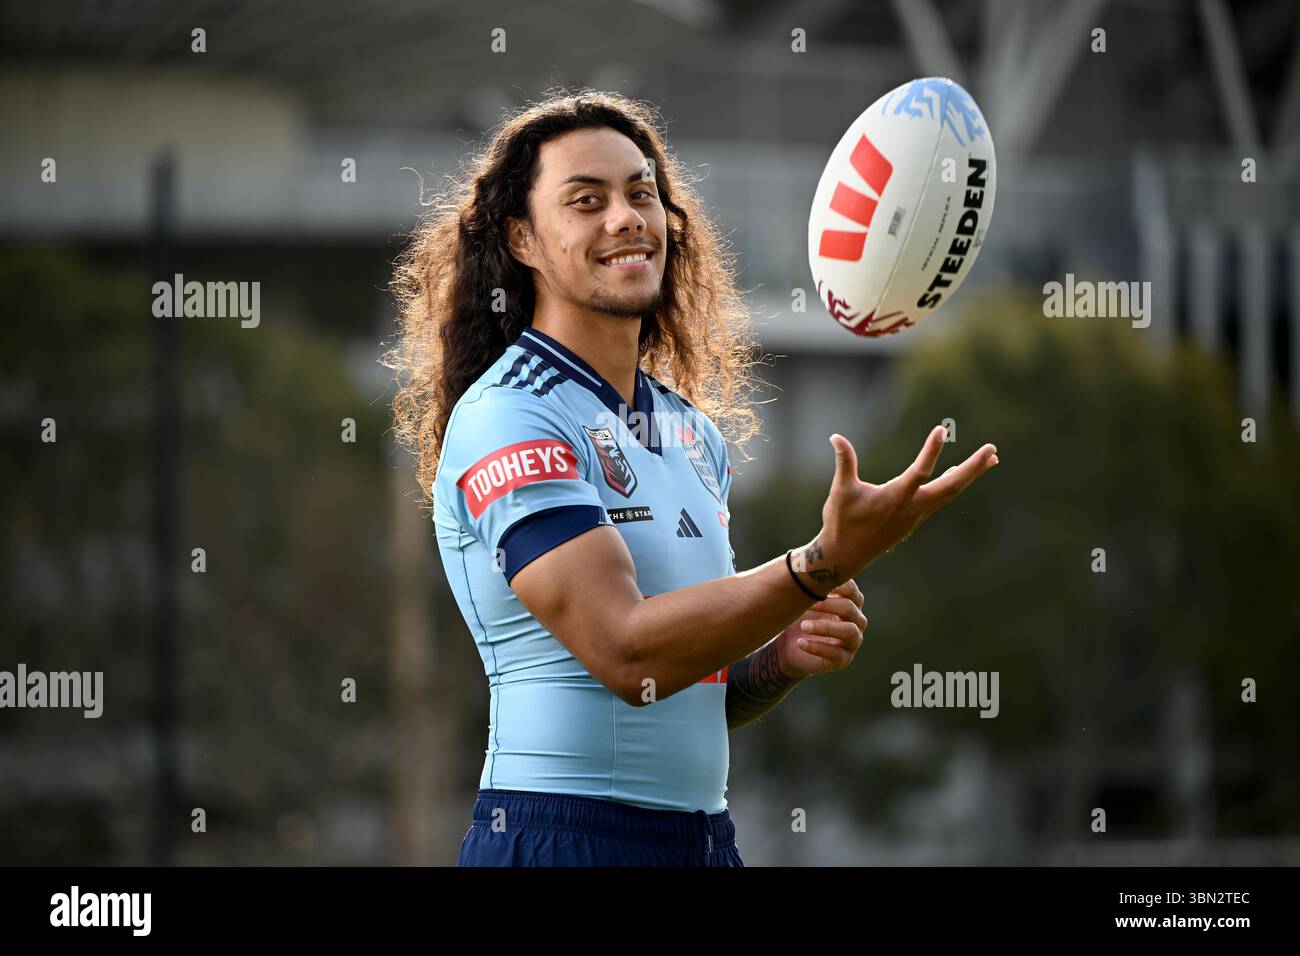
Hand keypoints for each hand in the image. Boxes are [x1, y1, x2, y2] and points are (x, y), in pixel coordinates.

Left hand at [775, 578, 867, 677]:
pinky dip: (817, 647)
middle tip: (807, 605)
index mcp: (849, 602)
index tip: (818, 584)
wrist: (789, 647)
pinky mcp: (844, 660)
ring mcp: (853, 641)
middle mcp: (856, 621)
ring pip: (849, 631)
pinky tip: (800, 643)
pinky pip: (836, 654)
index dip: (837, 585)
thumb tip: (800, 567)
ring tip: (803, 626)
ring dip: (825, 627)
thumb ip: (806, 585)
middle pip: (850, 608)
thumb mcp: (802, 601)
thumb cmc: (799, 618)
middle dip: (828, 605)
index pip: (851, 590)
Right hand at [812, 425, 997, 580]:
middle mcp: (912, 507)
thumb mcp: (841, 490)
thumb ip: (844, 462)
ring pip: (950, 492)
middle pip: (951, 486)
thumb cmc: (841, 522)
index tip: (941, 430)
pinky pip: (941, 498)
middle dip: (973, 468)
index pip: (920, 472)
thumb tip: (835, 436)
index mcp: (895, 498)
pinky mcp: (915, 518)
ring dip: (970, 475)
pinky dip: (954, 483)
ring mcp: (917, 515)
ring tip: (991, 459)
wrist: (845, 555)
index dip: (931, 451)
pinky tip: (960, 474)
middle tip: (993, 449)